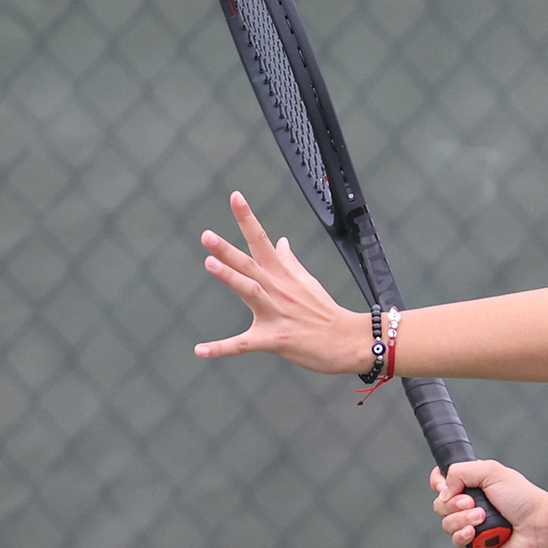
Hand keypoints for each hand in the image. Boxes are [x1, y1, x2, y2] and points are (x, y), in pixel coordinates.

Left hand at [194, 191, 364, 373]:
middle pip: (251, 265)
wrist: (347, 341)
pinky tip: (199, 350)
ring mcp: (276, 315)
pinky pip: (244, 345)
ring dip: (230, 278)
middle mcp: (278, 291)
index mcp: (284, 276)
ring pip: (251, 292)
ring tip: (210, 263)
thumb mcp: (308, 282)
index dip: (247, 219)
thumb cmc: (325, 312)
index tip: (235, 197)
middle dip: (228, 250)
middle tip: (207, 235)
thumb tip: (280, 241)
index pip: (263, 241)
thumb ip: (289, 262)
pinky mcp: (274, 340)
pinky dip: (221, 348)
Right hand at [432, 460, 547, 547]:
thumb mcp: (491, 471)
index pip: (442, 480)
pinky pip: (455, 541)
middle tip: (473, 503)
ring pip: (446, 523)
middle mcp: (470, 504)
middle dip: (453, 504)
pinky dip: (463, 535)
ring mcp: (471, 525)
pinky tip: (475, 532)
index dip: (439, 482)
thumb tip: (443, 490)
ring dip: (462, 519)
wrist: (538, 525)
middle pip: (440, 504)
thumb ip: (460, 471)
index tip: (444, 485)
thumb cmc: (522, 498)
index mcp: (474, 484)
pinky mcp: (475, 545)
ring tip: (482, 517)